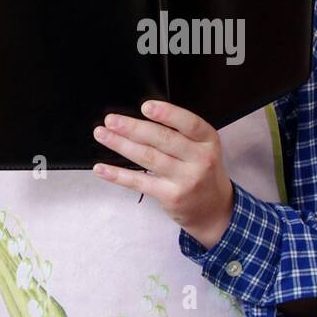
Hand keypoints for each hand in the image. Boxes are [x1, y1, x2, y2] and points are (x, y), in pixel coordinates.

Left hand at [92, 100, 234, 248]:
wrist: (214, 209)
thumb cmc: (203, 172)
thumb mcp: (203, 148)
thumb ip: (181, 134)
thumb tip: (141, 117)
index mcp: (208, 141)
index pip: (189, 123)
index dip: (167, 114)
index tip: (145, 107)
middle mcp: (199, 159)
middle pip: (163, 139)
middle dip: (133, 128)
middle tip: (112, 120)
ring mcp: (185, 179)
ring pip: (148, 157)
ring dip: (121, 145)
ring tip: (102, 135)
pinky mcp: (170, 196)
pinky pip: (139, 182)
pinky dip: (117, 174)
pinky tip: (102, 168)